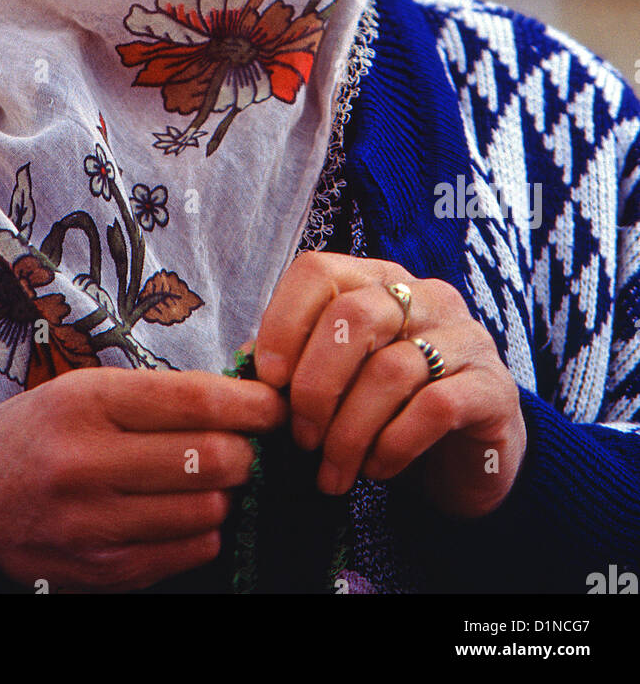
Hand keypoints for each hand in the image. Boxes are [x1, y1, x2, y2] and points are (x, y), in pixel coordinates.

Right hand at [0, 366, 284, 590]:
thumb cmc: (40, 432)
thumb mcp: (87, 389)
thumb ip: (161, 394)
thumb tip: (246, 397)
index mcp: (88, 402)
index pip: (195, 400)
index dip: (250, 403)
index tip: (273, 405)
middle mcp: (88, 462)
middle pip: (214, 458)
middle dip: (242, 450)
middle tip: (236, 444)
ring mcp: (95, 524)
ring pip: (208, 510)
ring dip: (220, 494)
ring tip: (201, 479)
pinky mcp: (103, 571)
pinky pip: (189, 553)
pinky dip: (200, 531)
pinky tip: (178, 513)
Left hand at [252, 253, 526, 517]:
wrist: (468, 460)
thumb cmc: (388, 412)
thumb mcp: (338, 382)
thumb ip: (295, 366)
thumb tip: (247, 370)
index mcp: (376, 282)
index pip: (318, 272)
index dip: (283, 323)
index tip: (267, 380)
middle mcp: (424, 296)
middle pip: (354, 317)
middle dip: (315, 386)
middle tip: (302, 438)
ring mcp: (465, 336)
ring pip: (390, 370)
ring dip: (349, 431)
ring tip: (334, 469)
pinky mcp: (493, 387)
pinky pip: (434, 408)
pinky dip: (393, 445)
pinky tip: (378, 469)